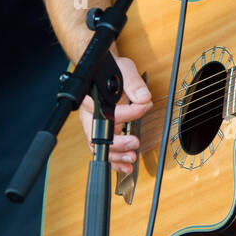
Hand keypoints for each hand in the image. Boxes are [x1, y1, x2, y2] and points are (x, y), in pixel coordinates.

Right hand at [77, 53, 151, 174]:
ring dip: (116, 156)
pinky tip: (126, 167)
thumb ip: (132, 83)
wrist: (106, 71)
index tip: (144, 106)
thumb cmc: (112, 70)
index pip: (109, 111)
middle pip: (98, 136)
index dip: (128, 112)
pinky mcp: (103, 133)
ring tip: (131, 159)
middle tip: (134, 142)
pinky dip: (116, 162)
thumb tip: (143, 97)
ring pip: (100, 148)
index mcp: (92, 101)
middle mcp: (91, 116)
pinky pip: (106, 151)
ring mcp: (96, 127)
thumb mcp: (124, 69)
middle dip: (117, 143)